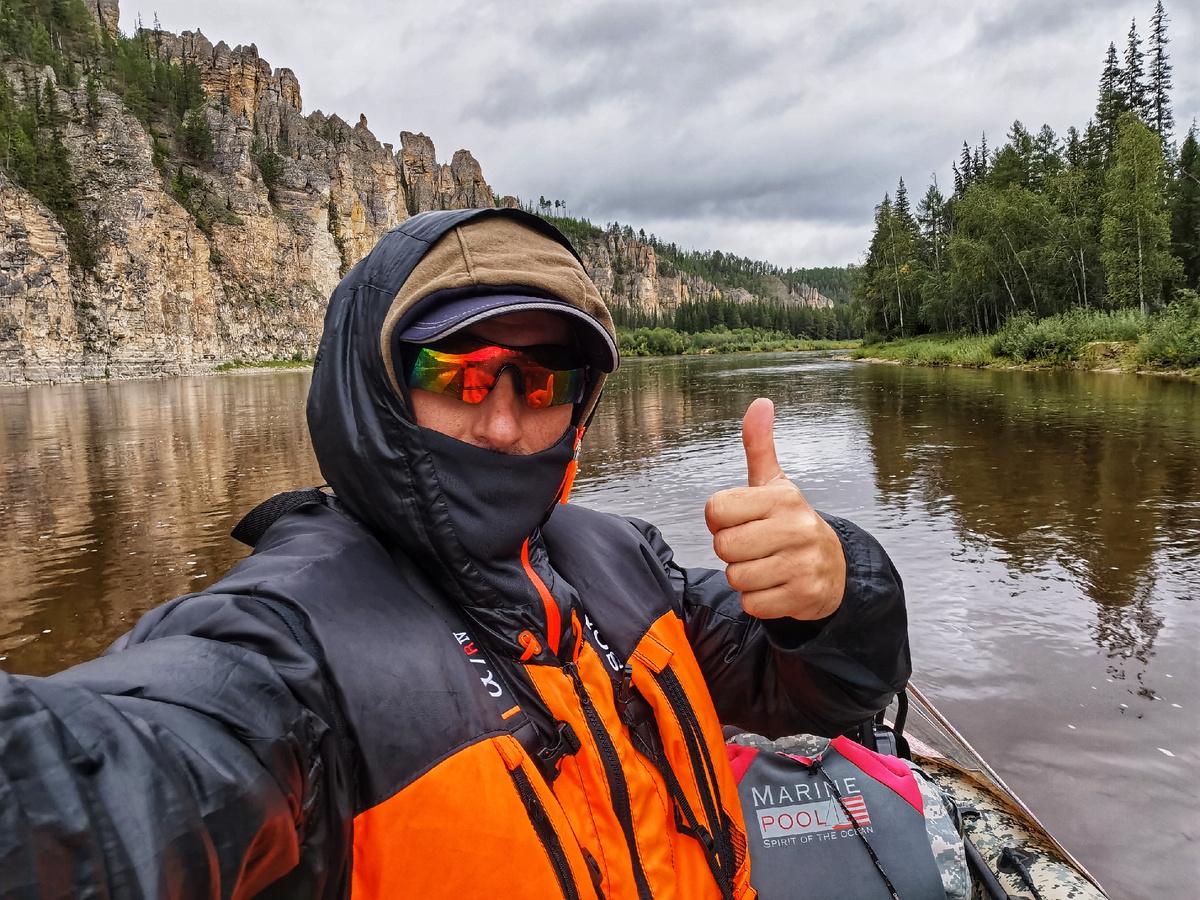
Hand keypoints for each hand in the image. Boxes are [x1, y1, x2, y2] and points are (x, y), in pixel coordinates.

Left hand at [704, 398, 846, 620]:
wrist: (835, 570)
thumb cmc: (790, 523)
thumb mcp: (775, 484)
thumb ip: (760, 446)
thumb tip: (760, 402)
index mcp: (781, 497)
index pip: (715, 510)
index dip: (721, 520)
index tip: (742, 520)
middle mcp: (796, 527)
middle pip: (723, 547)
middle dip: (732, 551)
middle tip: (755, 546)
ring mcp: (803, 563)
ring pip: (736, 578)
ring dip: (745, 577)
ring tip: (768, 565)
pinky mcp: (805, 596)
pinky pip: (752, 604)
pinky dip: (758, 600)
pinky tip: (777, 586)